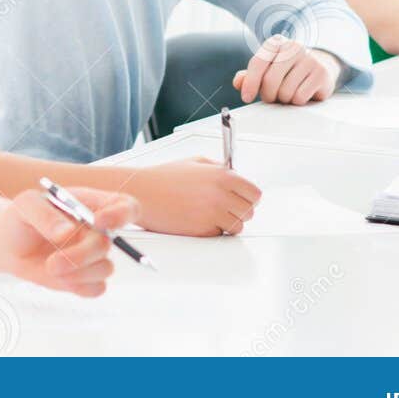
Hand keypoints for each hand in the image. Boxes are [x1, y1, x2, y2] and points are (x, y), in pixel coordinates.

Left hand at [0, 186, 137, 296]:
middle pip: (108, 243)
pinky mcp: (84, 278)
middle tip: (54, 263)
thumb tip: (66, 232)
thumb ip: (45, 214)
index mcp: (90, 204)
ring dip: (78, 273)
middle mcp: (97, 230)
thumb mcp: (26, 205)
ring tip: (50, 267)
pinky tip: (60, 279)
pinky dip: (80, 287)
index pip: (124, 205)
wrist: (10, 244)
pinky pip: (97, 288)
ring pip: (105, 268)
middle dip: (82, 255)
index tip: (99, 221)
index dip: (120, 213)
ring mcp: (92, 255)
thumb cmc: (22, 217)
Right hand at [130, 158, 260, 235]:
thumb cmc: (165, 177)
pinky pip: (219, 234)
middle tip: (226, 207)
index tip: (244, 199)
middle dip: (239, 211)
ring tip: (211, 214)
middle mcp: (220, 195)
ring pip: (237, 226)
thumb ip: (219, 169)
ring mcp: (212, 214)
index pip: (255, 193)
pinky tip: (198, 219)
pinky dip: (212, 230)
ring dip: (227, 223)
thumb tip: (236, 178)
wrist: (144, 192)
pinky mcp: (202, 230)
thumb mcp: (196, 162)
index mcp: (222, 176)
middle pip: (249, 212)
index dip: (249, 197)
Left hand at [233, 37, 340, 104]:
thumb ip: (250, 76)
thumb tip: (238, 82)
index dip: (250, 83)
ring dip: (283, 99)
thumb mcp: (268, 70)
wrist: (319, 67)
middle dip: (268, 94)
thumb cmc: (288, 70)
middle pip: (271, 80)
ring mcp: (310, 58)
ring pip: (285, 91)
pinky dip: (297, 101)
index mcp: (277, 42)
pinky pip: (300, 96)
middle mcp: (294, 46)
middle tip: (272, 97)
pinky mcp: (321, 72)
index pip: (258, 63)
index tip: (246, 97)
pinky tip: (301, 93)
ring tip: (288, 93)